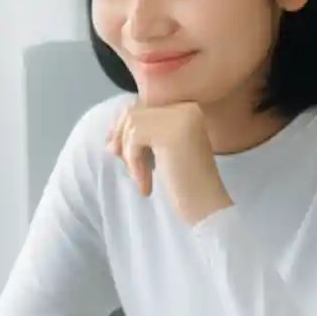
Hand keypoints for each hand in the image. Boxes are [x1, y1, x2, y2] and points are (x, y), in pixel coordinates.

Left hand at [106, 101, 233, 226]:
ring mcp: (181, 117)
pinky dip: (133, 161)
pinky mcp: (171, 133)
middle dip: (122, 138)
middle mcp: (187, 107)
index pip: (143, 106)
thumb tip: (109, 135)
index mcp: (188, 109)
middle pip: (134, 111)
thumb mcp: (161, 153)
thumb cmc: (185, 185)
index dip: (125, 128)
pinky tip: (145, 183)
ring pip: (131, 123)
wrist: (207, 208)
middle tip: (124, 163)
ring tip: (140, 178)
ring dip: (128, 153)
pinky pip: (134, 138)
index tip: (119, 152)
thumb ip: (141, 136)